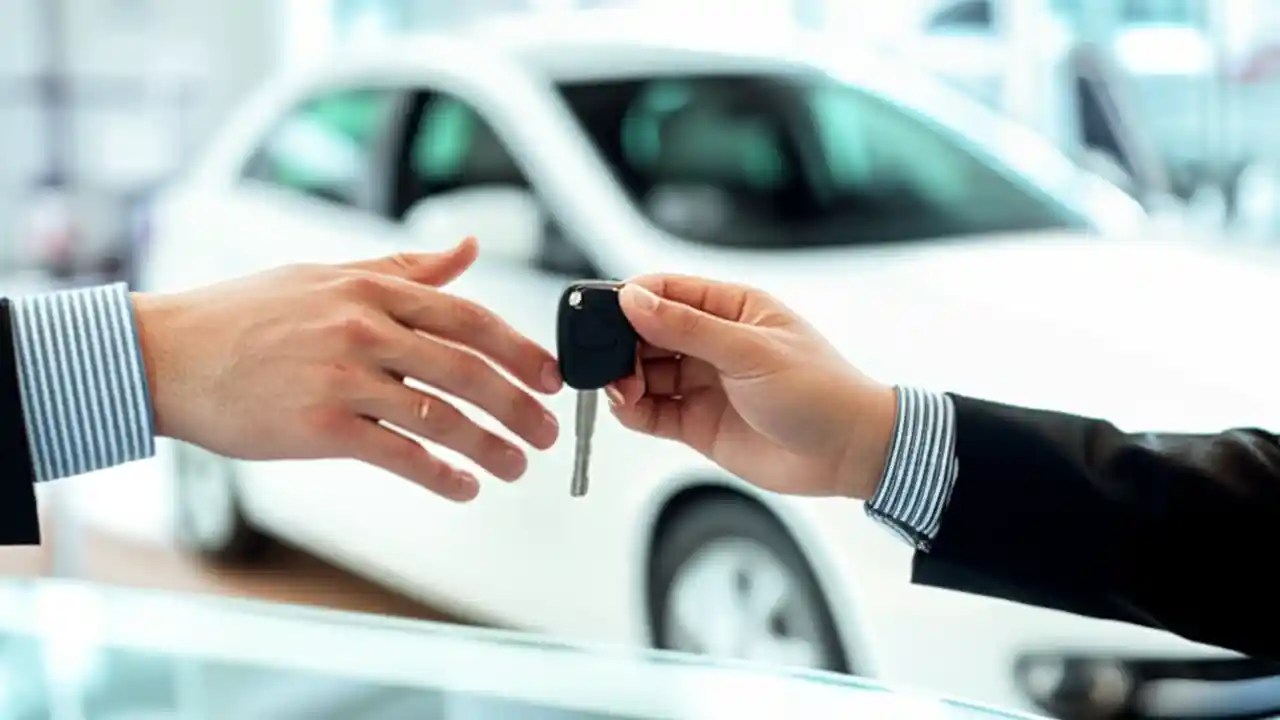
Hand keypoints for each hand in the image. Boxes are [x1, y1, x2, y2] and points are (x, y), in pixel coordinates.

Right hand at [134, 237, 561, 501]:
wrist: (166, 355)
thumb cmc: (245, 314)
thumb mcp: (326, 273)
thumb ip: (403, 267)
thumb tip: (467, 248)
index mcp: (370, 288)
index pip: (467, 317)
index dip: (519, 349)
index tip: (551, 375)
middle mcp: (363, 328)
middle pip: (466, 369)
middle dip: (519, 404)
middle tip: (549, 431)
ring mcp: (342, 377)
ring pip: (440, 416)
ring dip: (490, 446)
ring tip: (517, 466)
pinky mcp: (319, 425)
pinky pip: (398, 454)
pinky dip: (439, 474)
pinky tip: (464, 486)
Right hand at [608, 275, 895, 499]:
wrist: (848, 454)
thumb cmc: (820, 392)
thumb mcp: (750, 352)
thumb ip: (687, 328)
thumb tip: (635, 300)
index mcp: (731, 309)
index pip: (666, 291)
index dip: (631, 298)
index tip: (603, 313)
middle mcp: (713, 342)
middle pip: (647, 332)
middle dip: (621, 343)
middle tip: (607, 360)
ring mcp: (703, 382)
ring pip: (644, 372)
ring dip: (624, 379)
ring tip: (621, 389)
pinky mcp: (697, 422)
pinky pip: (651, 411)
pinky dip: (632, 410)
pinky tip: (628, 408)